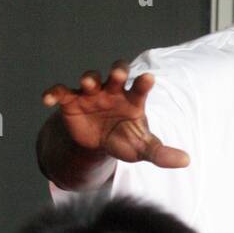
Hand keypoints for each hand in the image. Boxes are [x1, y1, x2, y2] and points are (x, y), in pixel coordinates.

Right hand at [42, 61, 188, 166]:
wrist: (97, 142)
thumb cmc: (124, 139)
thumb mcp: (142, 149)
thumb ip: (161, 153)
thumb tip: (186, 161)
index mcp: (132, 99)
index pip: (140, 87)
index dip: (143, 83)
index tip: (149, 79)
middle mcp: (112, 91)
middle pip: (115, 74)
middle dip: (117, 71)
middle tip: (118, 73)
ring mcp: (91, 94)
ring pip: (90, 79)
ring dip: (89, 78)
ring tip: (88, 83)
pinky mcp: (71, 101)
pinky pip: (61, 92)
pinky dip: (53, 92)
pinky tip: (47, 99)